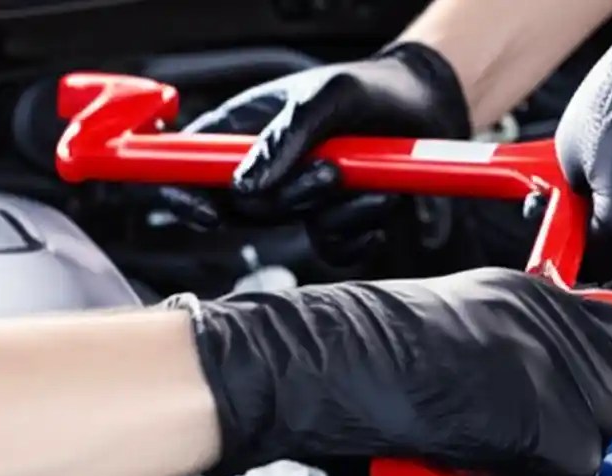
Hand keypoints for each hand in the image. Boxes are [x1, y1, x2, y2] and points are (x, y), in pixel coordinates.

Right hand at [160, 42, 470, 267]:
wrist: (426, 107)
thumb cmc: (369, 89)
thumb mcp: (326, 95)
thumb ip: (286, 135)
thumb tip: (247, 184)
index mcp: (244, 131)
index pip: (188, 168)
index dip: (185, 197)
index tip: (209, 214)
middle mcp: (268, 170)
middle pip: (248, 211)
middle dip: (292, 198)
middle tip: (332, 171)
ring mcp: (302, 200)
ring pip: (297, 232)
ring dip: (337, 215)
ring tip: (370, 182)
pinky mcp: (339, 223)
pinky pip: (337, 250)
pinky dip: (361, 234)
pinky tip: (381, 203)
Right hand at [170, 268, 611, 475]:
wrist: (334, 361)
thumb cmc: (363, 345)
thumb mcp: (460, 322)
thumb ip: (511, 346)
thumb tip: (535, 391)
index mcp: (534, 292)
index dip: (594, 380)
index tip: (573, 405)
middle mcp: (555, 322)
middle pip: (611, 394)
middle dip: (571, 430)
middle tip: (519, 450)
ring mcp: (557, 370)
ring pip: (593, 440)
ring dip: (546, 465)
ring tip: (486, 464)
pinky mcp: (551, 425)